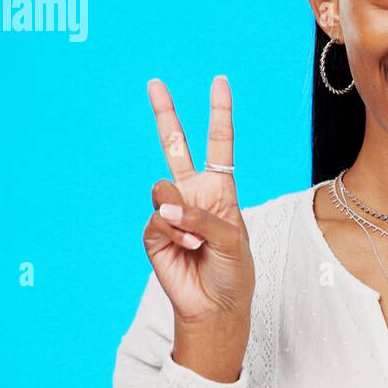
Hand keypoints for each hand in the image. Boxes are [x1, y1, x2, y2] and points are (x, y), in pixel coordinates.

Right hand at [142, 76, 254, 381]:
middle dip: (165, 114)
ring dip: (181, 214)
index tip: (219, 81)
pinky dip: (174, 234)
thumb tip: (164, 207)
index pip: (218, 144)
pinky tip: (188, 250)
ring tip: (196, 240)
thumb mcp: (233, 239)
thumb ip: (202, 217)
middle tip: (154, 83)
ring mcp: (171, 213)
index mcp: (219, 189)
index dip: (219, 113)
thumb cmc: (234, 271)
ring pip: (162, 190)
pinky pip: (157, 220)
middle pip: (175, 146)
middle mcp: (193, 195)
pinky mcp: (153, 234)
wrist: (216, 306)